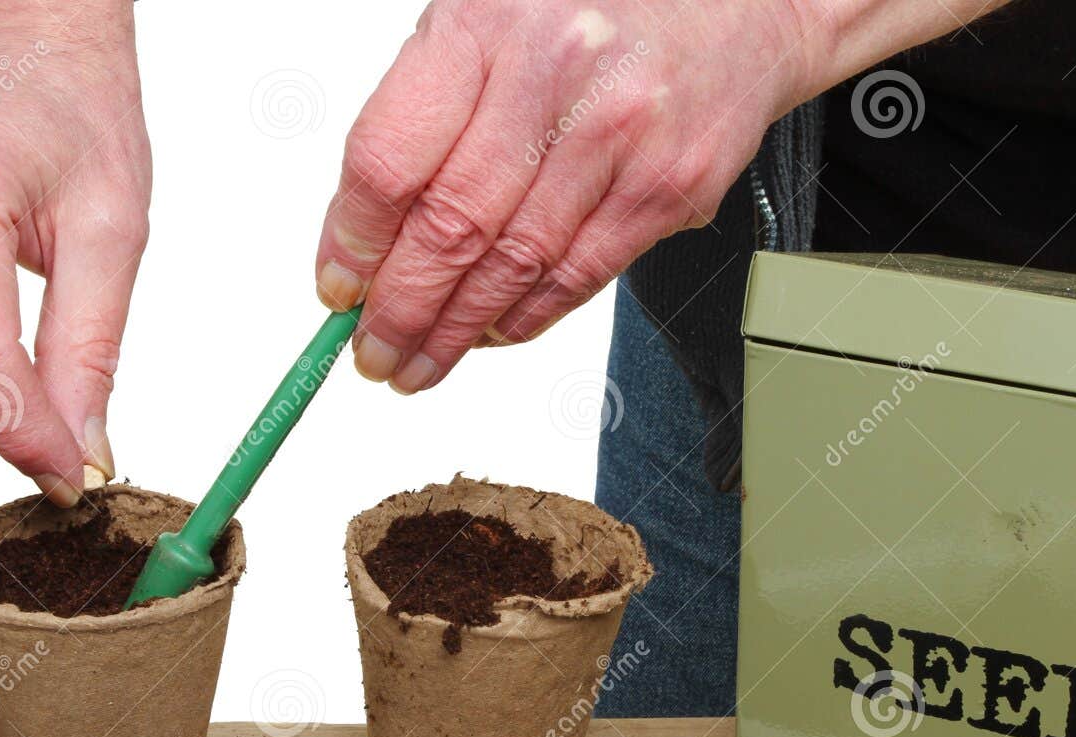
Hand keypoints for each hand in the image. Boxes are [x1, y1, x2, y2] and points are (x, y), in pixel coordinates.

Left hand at [314, 0, 811, 393]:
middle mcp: (554, 72)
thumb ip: (421, 120)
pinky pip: (577, 277)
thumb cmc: (590, 11)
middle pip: (451, 228)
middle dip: (400, 311)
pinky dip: (523, 319)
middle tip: (373, 352)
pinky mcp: (669, 186)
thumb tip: (363, 242)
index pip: (390, 161)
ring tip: (419, 362)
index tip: (338, 289)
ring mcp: (620, 132)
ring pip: (513, 267)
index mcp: (485, 24)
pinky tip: (491, 334)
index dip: (354, 243)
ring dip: (454, 333)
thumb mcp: (484, 26)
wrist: (737, 0)